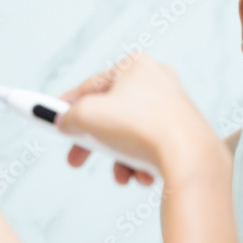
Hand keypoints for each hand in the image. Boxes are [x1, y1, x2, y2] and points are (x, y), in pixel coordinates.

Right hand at [54, 53, 216, 186]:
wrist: (189, 157)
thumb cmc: (143, 127)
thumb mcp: (89, 115)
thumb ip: (69, 116)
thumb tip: (66, 122)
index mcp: (135, 66)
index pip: (91, 85)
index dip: (68, 103)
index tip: (53, 117)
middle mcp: (157, 81)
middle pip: (111, 114)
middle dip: (94, 141)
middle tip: (76, 158)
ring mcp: (173, 106)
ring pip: (130, 134)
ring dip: (118, 158)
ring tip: (121, 175)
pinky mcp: (184, 130)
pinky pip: (150, 146)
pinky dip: (140, 162)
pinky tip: (141, 175)